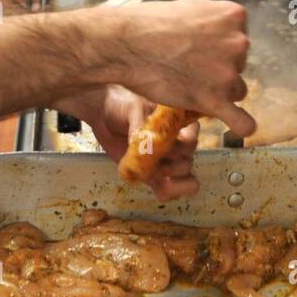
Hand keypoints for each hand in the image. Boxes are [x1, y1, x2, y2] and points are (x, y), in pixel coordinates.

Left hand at [54, 85, 199, 200]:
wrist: (104, 113)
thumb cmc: (123, 104)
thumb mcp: (133, 108)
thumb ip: (142, 125)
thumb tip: (145, 146)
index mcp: (180, 123)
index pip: (193, 140)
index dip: (182, 147)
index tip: (163, 144)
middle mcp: (179, 143)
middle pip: (188, 162)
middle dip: (172, 167)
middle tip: (153, 162)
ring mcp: (168, 161)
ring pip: (187, 181)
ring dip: (172, 183)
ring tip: (150, 174)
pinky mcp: (154, 174)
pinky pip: (170, 191)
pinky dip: (164, 192)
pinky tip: (145, 181)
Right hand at [111, 0, 254, 137]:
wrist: (125, 45)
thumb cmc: (149, 25)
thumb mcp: (191, 8)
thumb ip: (213, 23)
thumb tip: (221, 37)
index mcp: (234, 16)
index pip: (239, 39)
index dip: (218, 48)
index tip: (199, 50)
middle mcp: (238, 42)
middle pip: (239, 65)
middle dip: (218, 70)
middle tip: (188, 68)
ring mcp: (228, 73)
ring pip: (237, 90)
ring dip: (219, 92)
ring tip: (190, 87)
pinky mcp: (215, 100)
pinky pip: (241, 121)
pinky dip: (241, 124)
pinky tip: (239, 126)